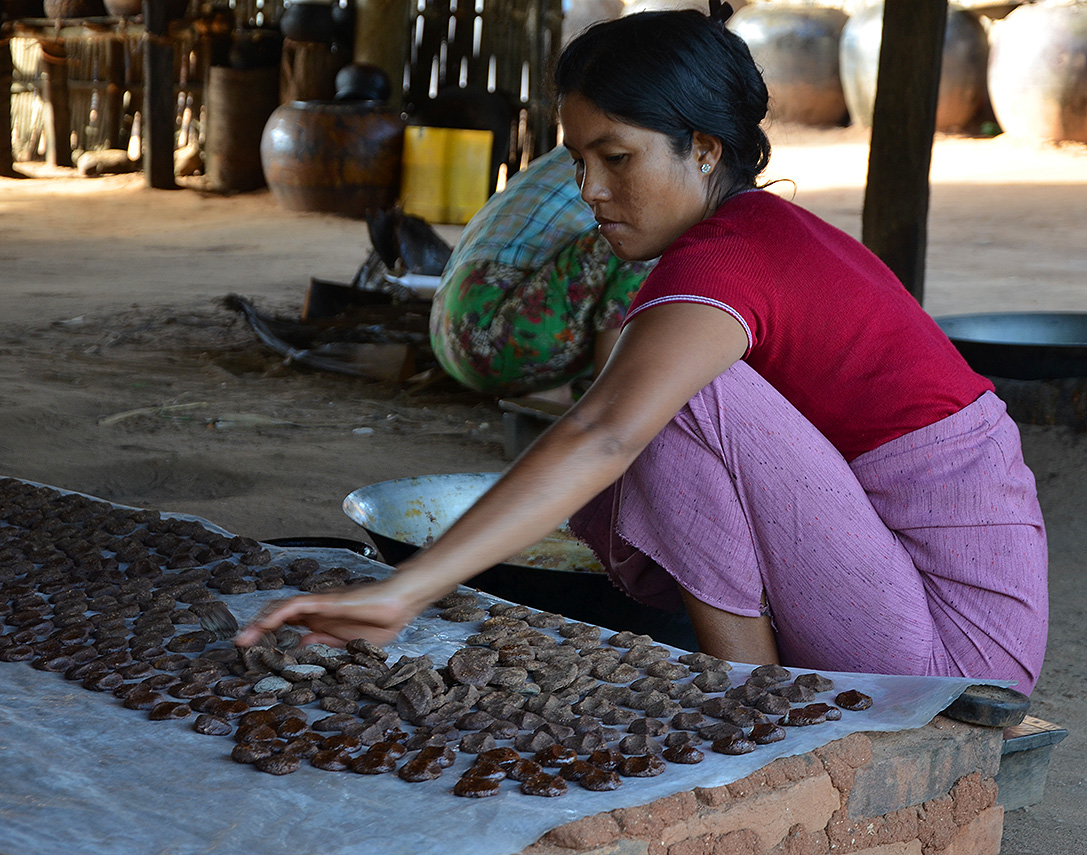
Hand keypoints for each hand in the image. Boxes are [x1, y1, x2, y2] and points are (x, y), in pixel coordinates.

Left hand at [234, 577, 420, 647]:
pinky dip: (278, 613)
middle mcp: (315, 610)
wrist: (401, 603)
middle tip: (239, 647)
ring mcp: (319, 603)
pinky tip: (265, 624)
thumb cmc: (382, 621)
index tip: (250, 652)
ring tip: (243, 639)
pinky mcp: (326, 601)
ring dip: (260, 622)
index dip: (266, 636)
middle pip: (277, 615)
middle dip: (256, 630)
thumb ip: (324, 645)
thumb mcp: (348, 644)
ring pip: (281, 608)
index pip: (286, 625)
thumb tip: (299, 648)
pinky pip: (297, 604)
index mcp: (320, 621)